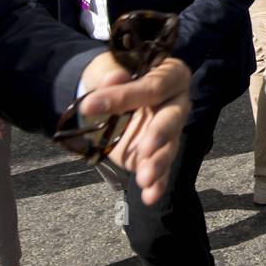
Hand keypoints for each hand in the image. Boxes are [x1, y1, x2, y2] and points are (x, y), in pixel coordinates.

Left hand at [78, 54, 191, 205]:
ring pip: (170, 147)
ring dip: (158, 164)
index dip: (124, 95)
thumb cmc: (111, 76)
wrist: (104, 98)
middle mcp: (177, 102)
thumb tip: (115, 78)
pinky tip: (150, 196)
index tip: (88, 105)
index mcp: (171, 75)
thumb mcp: (105, 68)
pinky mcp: (159, 153)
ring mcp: (171, 130)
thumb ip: (110, 72)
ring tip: (144, 179)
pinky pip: (162, 170)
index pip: (154, 86)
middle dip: (159, 134)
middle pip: (172, 118)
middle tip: (144, 150)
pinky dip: (157, 184)